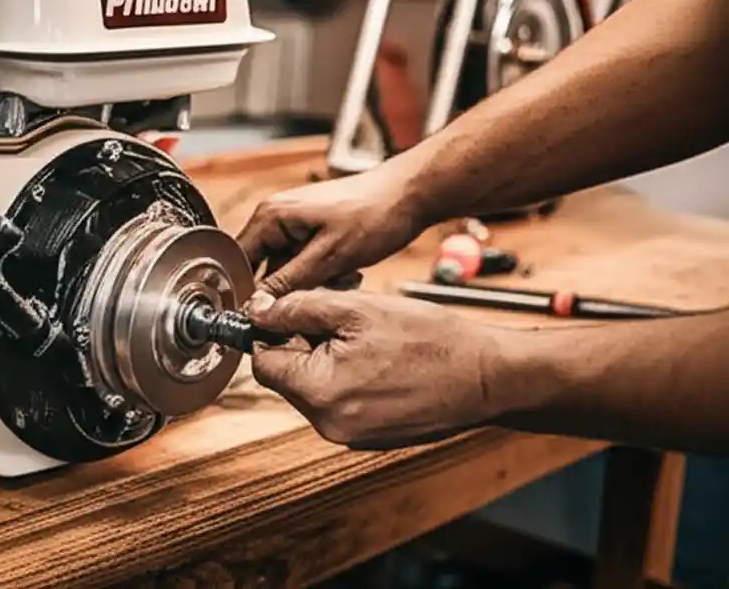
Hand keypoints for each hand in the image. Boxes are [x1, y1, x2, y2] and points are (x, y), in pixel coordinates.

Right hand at [236, 170, 425, 297]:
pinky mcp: (313, 230)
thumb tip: (257, 306)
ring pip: (288, 269)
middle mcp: (277, 216)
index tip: (265, 316)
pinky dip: (323, 274)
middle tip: (318, 294)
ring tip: (342, 278)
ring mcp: (295, 222)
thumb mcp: (329, 257)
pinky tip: (347, 273)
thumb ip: (288, 283)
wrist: (411, 194)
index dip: (248, 291)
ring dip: (311, 283)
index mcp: (271, 216)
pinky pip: (305, 262)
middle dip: (289, 288)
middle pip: (264, 268)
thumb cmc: (374, 213)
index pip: (239, 261)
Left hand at [247, 289, 510, 448]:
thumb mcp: (355, 309)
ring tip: (368, 339)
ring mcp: (350, 436)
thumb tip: (258, 311)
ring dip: (327, 360)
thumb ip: (298, 308)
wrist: (489, 378)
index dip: (274, 330)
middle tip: (343, 320)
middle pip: (288, 377)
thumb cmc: (430, 340)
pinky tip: (382, 361)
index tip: (294, 311)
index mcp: (319, 394)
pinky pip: (341, 403)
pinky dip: (350, 379)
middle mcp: (329, 425)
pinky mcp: (370, 438)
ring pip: (314, 389)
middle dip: (304, 344)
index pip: (263, 362)